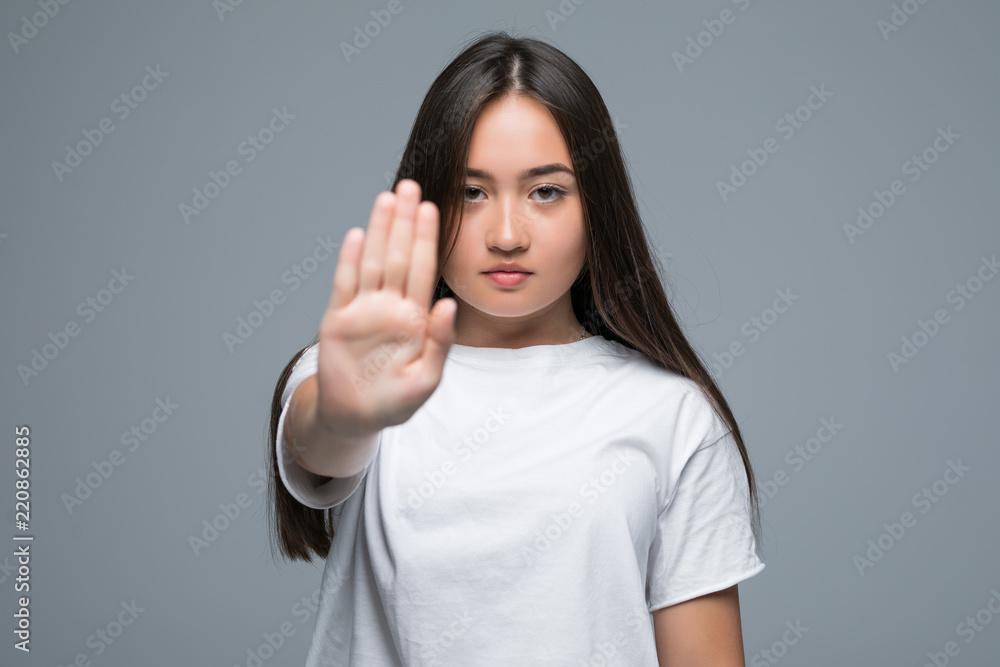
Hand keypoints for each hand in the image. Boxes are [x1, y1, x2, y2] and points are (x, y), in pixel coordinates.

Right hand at [315, 179, 455, 435]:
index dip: (428, 239)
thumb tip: (449, 305)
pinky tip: (358, 235)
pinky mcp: (337, 319)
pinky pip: (344, 284)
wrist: (356, 417)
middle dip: (405, 221)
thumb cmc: (396, 401)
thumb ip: (439, 342)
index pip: (424, 270)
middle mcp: (390, 306)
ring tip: (387, 198)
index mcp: (415, 318)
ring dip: (380, 230)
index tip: (433, 208)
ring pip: (374, 262)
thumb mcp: (426, 379)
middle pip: (400, 256)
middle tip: (411, 185)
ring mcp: (363, 310)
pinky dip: (350, 260)